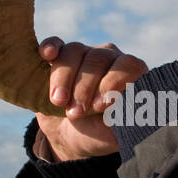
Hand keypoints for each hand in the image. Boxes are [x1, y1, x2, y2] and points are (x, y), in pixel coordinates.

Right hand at [35, 38, 147, 161]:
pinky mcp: (58, 55)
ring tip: (59, 102)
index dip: (114, 83)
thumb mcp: (112, 134)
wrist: (71, 135)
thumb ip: (123, 123)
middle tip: (75, 113)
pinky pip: (55, 43)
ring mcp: (84, 53)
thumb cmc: (98, 133)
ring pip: (74, 51)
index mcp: (130, 75)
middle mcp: (109, 58)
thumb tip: (126, 114)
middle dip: (84, 87)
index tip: (100, 106)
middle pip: (98, 59)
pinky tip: (47, 55)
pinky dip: (50, 46)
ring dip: (64, 77)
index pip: (129, 66)